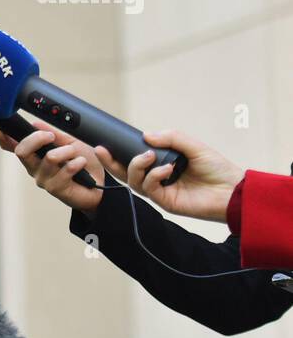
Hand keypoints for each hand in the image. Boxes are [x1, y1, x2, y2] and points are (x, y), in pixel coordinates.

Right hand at [0, 125, 106, 218]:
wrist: (100, 185)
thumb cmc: (83, 162)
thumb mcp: (70, 142)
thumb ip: (54, 134)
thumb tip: (36, 124)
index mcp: (34, 154)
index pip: (12, 146)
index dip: (3, 138)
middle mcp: (34, 167)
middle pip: (22, 151)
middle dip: (37, 138)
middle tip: (51, 136)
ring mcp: (43, 179)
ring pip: (49, 158)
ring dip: (67, 152)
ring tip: (77, 155)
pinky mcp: (55, 189)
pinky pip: (63, 172)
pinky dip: (76, 164)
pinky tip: (81, 163)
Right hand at [104, 130, 242, 222]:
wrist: (233, 190)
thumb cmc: (217, 169)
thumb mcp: (194, 146)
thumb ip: (171, 138)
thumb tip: (146, 135)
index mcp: (162, 164)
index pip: (134, 159)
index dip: (118, 153)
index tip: (105, 144)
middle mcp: (158, 178)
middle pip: (126, 172)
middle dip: (111, 162)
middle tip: (104, 150)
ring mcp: (160, 191)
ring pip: (133, 180)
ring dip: (136, 166)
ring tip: (149, 156)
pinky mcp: (165, 201)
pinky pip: (149, 188)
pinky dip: (153, 176)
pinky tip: (166, 170)